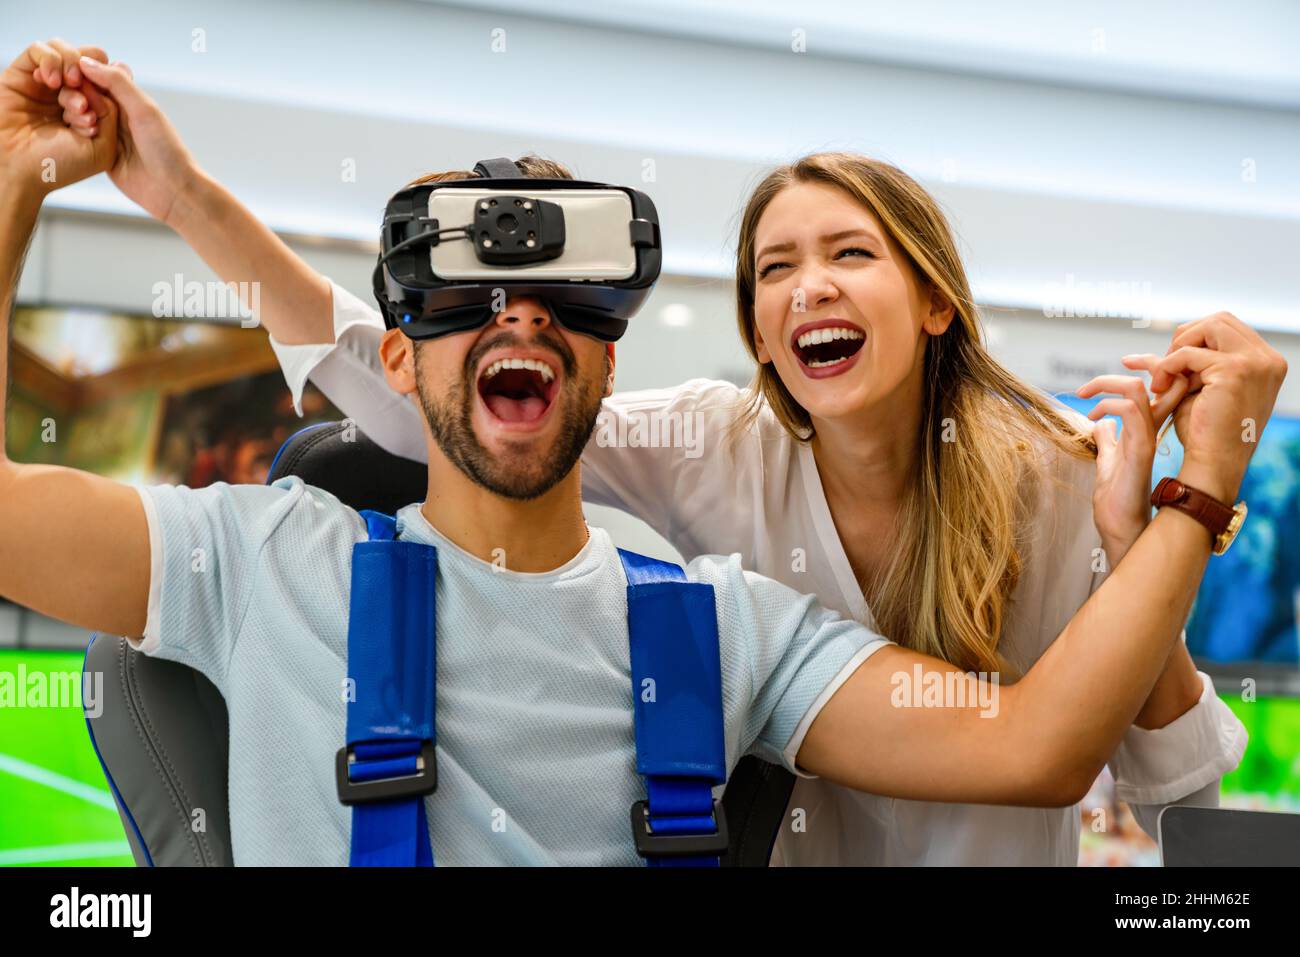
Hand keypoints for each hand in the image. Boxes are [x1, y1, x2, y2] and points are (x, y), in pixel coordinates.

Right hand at [0, 39, 116, 195]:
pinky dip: (50, 58)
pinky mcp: (21, 77)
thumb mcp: (104, 145)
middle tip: (82, 90)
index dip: (108, 80)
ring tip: (66, 87)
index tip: (100, 100)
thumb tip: (104, 75)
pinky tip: (51, 80)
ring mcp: (45, 86)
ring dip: (71, 64)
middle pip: (87, 61)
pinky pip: (38, 50)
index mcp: (93, 113)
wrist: (20, 175)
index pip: (107, 79)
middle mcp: (70, 96)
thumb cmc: (61, 167)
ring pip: (65, 51)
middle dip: (90, 71)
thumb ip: (113, 111)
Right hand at [60, 55, 200, 225]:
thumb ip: (117, 83)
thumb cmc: (166, 149)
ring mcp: (106, 133)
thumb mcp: (143, 109)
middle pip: (83, 93)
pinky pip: (77, 136)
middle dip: (76, 96)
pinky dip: (73, 132)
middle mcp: (117, 113)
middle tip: (84, 110)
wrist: (172, 190)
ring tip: (87, 125)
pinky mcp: (99, 152)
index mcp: (129, 98)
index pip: (97, 76)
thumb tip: (86, 61)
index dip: (82, 74)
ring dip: (74, 114)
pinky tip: (74, 135)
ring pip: (77, 113)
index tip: (74, 79)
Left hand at [1076, 370, 1188, 564]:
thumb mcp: (1108, 462)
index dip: (1127, 378)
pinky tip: (1094, 419)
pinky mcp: (1141, 452)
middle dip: (1115, 375)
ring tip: (1085, 401)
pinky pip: (1132, 413)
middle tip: (1084, 389)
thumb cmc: (1117, 501)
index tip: (1094, 388)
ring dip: (1107, 386)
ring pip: (1140, 390)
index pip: (1149, 391)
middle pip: (1150, 381)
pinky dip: (1110, 405)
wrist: (1121, 531)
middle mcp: (1148, 432)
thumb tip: (1102, 426)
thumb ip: (1108, 443)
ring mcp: (1146, 440)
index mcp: (1143, 432)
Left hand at [1123, 312, 1286, 502]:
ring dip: (1176, 350)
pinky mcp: (1233, 370)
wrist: (1213, 463)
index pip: (1228, 327)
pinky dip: (1166, 366)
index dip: (1196, 337)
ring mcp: (1255, 362)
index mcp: (1267, 362)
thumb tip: (1148, 350)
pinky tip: (1158, 388)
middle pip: (1219, 319)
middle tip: (1165, 366)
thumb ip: (1184, 364)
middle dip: (1185, 337)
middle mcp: (1268, 359)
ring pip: (1206, 328)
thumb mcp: (1198, 389)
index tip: (1173, 362)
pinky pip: (1187, 353)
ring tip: (1162, 378)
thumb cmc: (1206, 432)